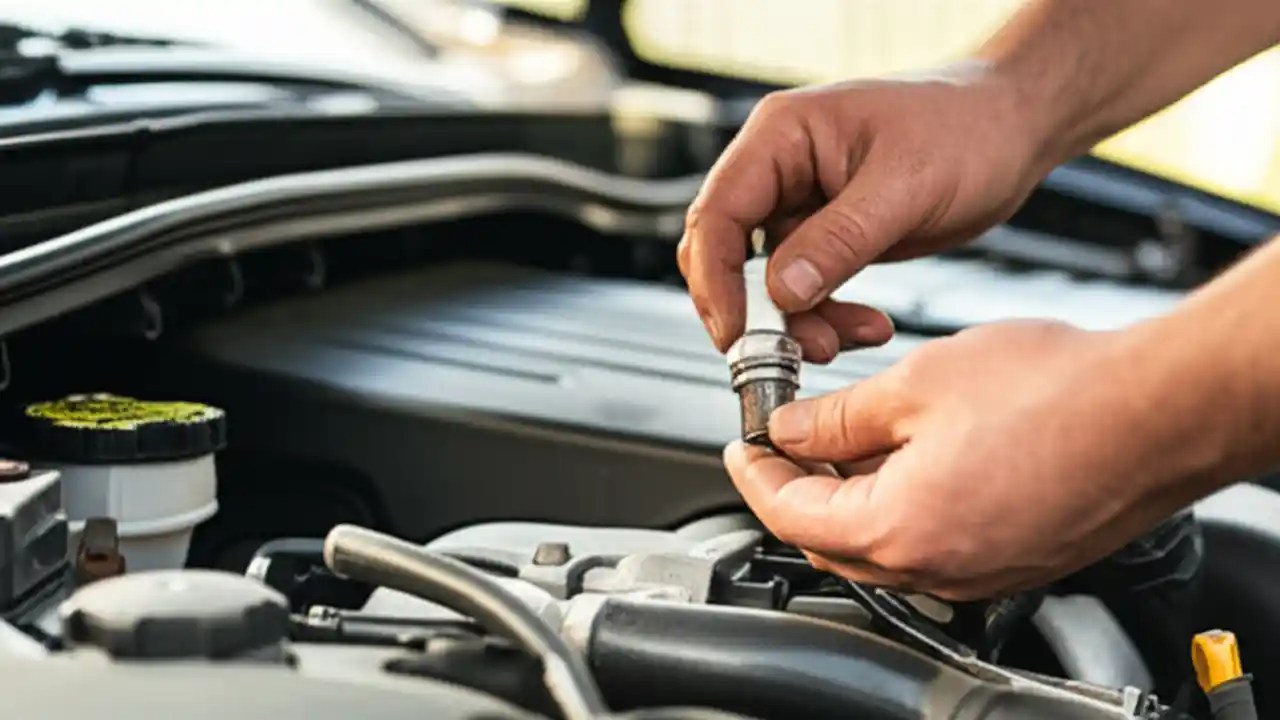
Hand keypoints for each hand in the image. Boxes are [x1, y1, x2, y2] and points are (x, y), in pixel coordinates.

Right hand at [678, 63, 1053, 358]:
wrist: (1013, 128)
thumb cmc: (968, 129)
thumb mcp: (906, 187)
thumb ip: (839, 240)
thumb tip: (781, 292)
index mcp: (782, 135)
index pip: (719, 213)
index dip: (717, 279)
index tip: (735, 333)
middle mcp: (780, 167)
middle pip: (726, 250)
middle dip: (752, 309)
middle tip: (787, 353)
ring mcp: (800, 202)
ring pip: (766, 280)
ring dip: (798, 321)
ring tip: (845, 342)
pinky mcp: (826, 233)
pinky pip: (804, 288)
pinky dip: (827, 316)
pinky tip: (869, 327)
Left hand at [723, 320, 1210, 599]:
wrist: (1158, 409)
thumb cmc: (1057, 394)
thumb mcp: (916, 385)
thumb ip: (837, 416)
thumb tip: (792, 430)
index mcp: (899, 529)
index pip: (791, 516)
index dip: (755, 476)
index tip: (744, 447)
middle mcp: (937, 568)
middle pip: (831, 541)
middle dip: (798, 491)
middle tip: (785, 443)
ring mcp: (980, 571)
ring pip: (883, 544)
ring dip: (851, 496)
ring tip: (846, 435)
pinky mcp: (1014, 560)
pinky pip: (933, 543)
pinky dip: (902, 506)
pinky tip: (909, 455)